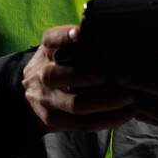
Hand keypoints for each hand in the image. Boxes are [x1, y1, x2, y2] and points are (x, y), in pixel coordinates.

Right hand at [22, 25, 137, 133]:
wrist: (28, 94)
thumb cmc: (56, 65)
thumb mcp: (57, 50)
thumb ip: (77, 45)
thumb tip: (113, 35)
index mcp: (47, 51)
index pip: (53, 40)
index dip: (65, 36)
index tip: (80, 33)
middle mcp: (43, 74)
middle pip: (59, 76)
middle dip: (85, 76)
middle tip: (113, 77)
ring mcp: (46, 99)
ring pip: (76, 104)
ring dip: (106, 103)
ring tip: (130, 98)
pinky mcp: (53, 120)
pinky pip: (82, 124)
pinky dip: (106, 120)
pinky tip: (125, 115)